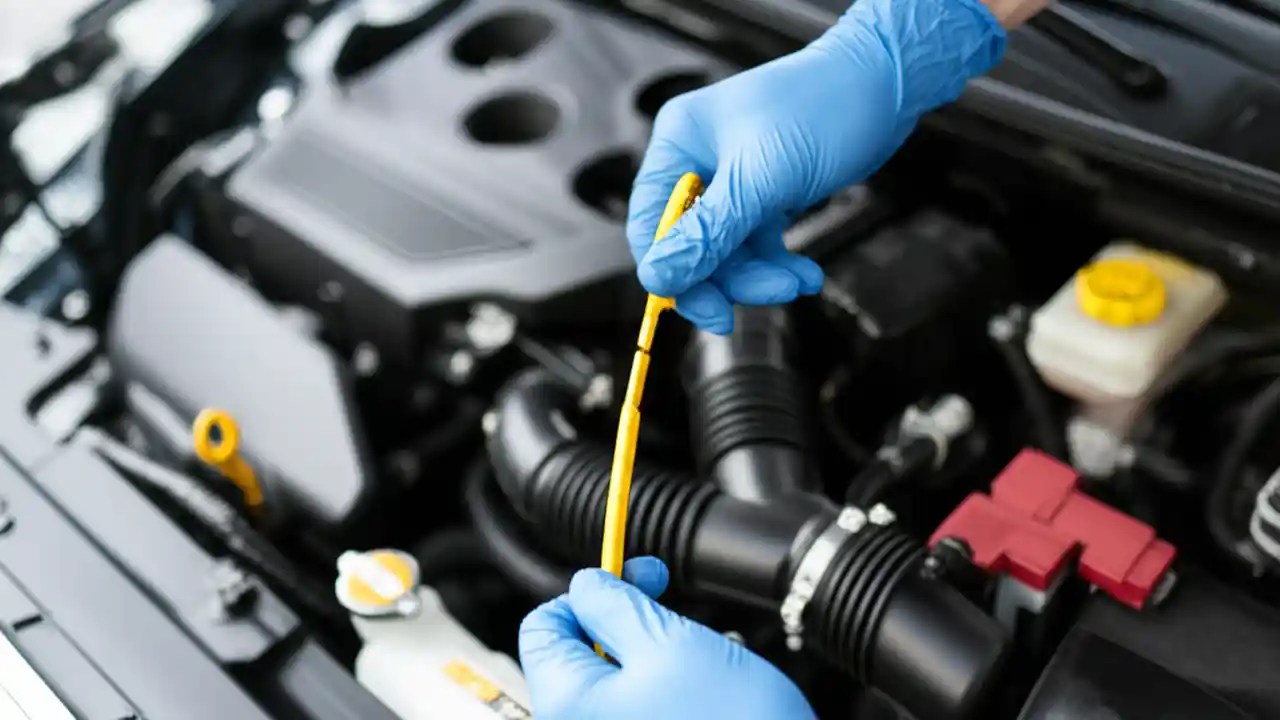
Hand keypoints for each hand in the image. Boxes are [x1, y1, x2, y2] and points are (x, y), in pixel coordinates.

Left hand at [519, 557, 815, 719]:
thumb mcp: (669, 642)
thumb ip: (613, 605)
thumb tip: (587, 585)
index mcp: (566, 704)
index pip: (542, 627)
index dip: (589, 593)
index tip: (634, 578)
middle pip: (581, 655)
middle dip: (631, 625)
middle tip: (673, 608)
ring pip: (619, 683)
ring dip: (661, 659)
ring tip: (707, 663)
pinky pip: (642, 713)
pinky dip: (674, 693)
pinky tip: (712, 693)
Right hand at [627, 0, 1007, 333]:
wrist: (886, 85)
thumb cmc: (824, 108)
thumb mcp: (761, 179)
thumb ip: (708, 233)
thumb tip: (657, 276)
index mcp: (679, 143)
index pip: (651, 222)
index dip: (671, 271)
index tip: (704, 307)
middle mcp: (700, 162)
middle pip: (690, 245)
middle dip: (729, 277)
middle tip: (767, 294)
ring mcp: (733, 179)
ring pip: (727, 252)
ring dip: (761, 276)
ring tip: (796, 282)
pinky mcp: (766, 193)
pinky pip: (757, 244)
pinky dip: (778, 264)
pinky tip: (804, 274)